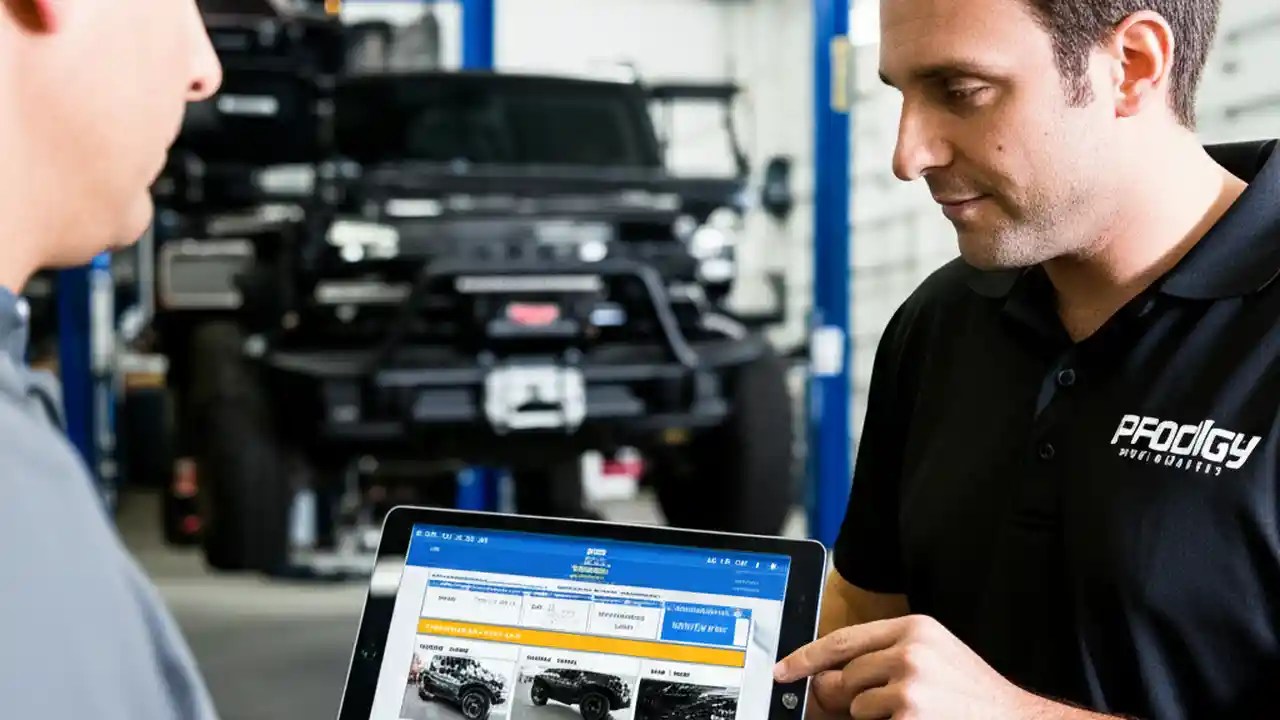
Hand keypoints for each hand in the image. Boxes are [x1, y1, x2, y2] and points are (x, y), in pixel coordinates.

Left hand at [773, 615, 1105, 719]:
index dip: (806, 657)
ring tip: (914, 714)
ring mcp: (911, 683)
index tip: (782, 671)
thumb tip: (823, 678)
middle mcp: (912, 650)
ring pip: (855, 705)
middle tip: (878, 707)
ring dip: (872, 718)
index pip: (843, 639)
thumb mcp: (932, 662)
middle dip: (847, 699)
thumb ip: (882, 660)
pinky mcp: (910, 713)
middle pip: (843, 676)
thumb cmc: (972, 699)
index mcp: (916, 629)